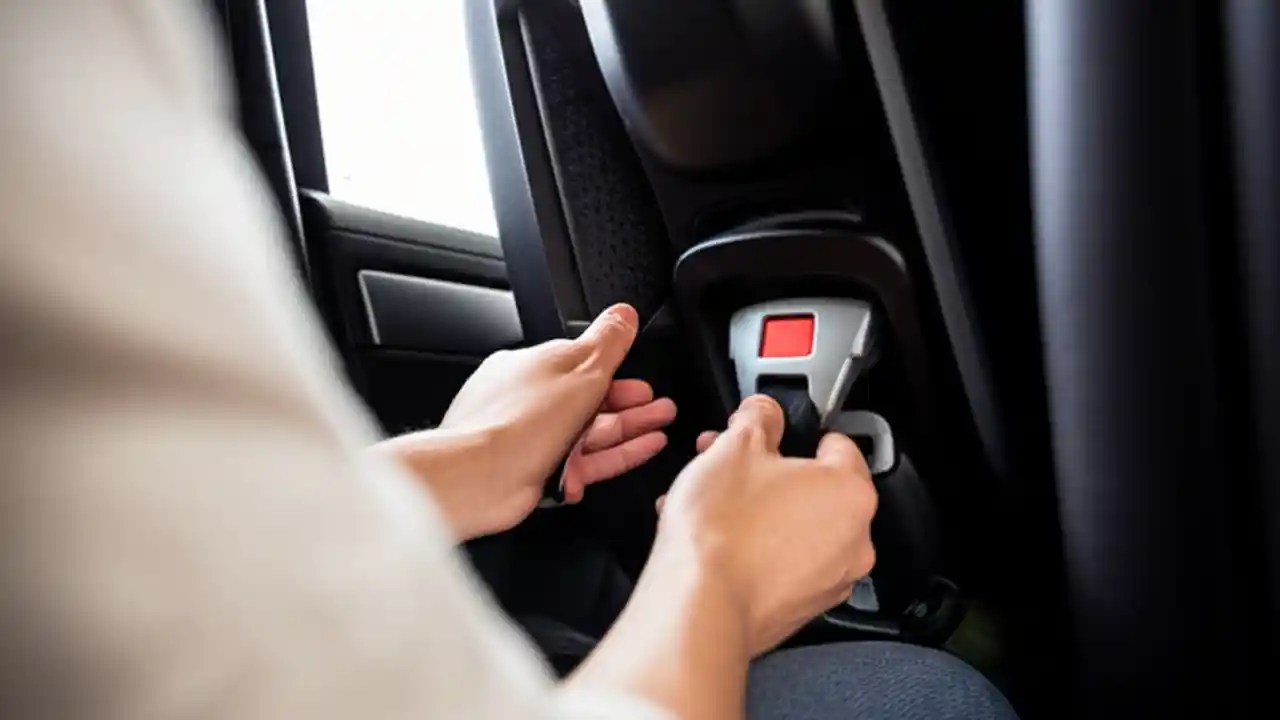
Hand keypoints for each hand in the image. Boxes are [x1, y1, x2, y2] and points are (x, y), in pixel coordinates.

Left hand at [376, 304, 675, 539]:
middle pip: (588, 402)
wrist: (481, 476)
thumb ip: (608, 343)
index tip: (646, 386)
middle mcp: (526, 401)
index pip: (582, 366)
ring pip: (587, 433)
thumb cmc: (518, 420)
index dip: (618, 376)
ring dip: (626, 432)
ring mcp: (528, 438)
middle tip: (661, 410)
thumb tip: (624, 314)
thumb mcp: (581, 369)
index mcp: (529, 367)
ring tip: (658, 432)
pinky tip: (633, 454)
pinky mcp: (533, 471)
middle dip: (629, 407)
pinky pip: (580, 462)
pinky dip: (609, 457)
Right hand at [651, 395, 876, 655]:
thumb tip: (764, 412)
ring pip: (796, 527)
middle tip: (728, 465)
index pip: (837, 442)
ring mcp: (830, 580)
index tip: (764, 433)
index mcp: (850, 493)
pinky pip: (783, 564)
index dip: (793, 431)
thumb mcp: (735, 447)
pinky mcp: (802, 608)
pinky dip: (756, 549)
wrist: (700, 607)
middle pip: (814, 488)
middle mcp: (853, 540)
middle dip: (768, 472)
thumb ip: (758, 417)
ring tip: (712, 504)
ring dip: (759, 510)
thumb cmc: (722, 533)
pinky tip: (716, 542)